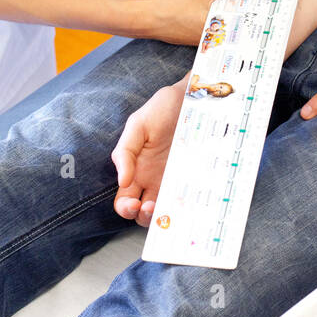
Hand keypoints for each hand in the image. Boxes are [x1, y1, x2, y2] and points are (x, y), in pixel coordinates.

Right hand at [112, 75, 187, 224]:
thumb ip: (125, 153)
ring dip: (165, 217)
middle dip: (144, 218)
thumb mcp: (138, 125)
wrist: (193, 98)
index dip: (125, 209)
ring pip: (166, 211)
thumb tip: (122, 181)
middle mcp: (152, 180)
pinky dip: (187, 208)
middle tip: (151, 208)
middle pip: (144, 213)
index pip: (124, 201)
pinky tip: (188, 206)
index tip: (134, 204)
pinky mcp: (192, 179)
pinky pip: (188, 200)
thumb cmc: (162, 109)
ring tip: (169, 209)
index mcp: (135, 170)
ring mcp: (173, 181)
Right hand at [137, 0, 258, 43]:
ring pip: (230, 13)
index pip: (251, 15)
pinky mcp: (201, 30)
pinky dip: (224, 3)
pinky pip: (219, 14)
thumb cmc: (172, 5)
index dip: (263, 1)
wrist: (145, 17)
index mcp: (223, 29)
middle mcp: (219, 36)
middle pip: (242, 14)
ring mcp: (210, 34)